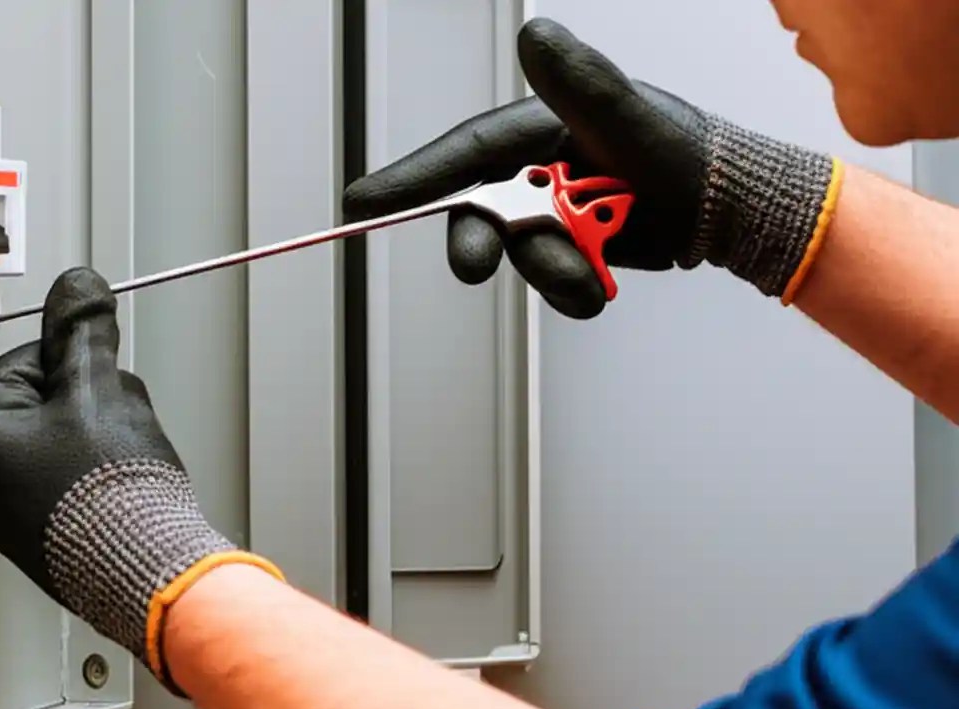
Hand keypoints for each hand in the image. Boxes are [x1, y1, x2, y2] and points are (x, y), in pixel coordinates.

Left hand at [0, 267, 281, 693]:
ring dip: (96, 438)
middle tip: (114, 426)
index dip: (74, 367)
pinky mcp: (38, 535)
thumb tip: (76, 285)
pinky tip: (120, 487)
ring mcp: (6, 513)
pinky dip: (95, 476)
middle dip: (87, 404)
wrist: (144, 569)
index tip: (103, 384)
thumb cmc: (112, 492)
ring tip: (121, 461)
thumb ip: (83, 332)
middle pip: (41, 403)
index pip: (22, 364)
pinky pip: (64, 481)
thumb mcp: (100, 390)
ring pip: (58, 441)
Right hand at [343, 18, 839, 318]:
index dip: (409, 178)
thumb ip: (580, 83)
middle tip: (474, 268)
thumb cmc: (685, 151)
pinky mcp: (573, 247)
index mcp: (540, 130)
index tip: (361, 203)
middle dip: (482, 243)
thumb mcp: (630, 116)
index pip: (464, 154)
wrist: (730, 208)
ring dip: (552, 271)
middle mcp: (539, 170)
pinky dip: (574, 289)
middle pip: (483, 213)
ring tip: (593, 268)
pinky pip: (553, 282)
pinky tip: (601, 281)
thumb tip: (536, 35)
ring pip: (522, 256)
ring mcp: (555, 211)